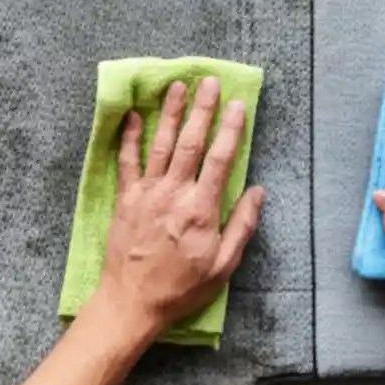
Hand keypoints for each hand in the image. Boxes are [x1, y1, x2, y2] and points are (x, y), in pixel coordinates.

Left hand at [98, 77, 264, 336]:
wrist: (132, 303)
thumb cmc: (182, 288)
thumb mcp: (224, 266)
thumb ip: (242, 226)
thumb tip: (258, 192)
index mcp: (201, 209)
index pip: (221, 159)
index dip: (231, 129)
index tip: (238, 105)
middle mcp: (174, 194)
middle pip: (190, 142)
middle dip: (202, 109)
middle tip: (209, 81)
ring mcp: (146, 194)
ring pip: (160, 144)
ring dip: (169, 112)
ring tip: (177, 86)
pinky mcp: (125, 199)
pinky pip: (127, 162)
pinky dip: (130, 137)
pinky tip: (135, 115)